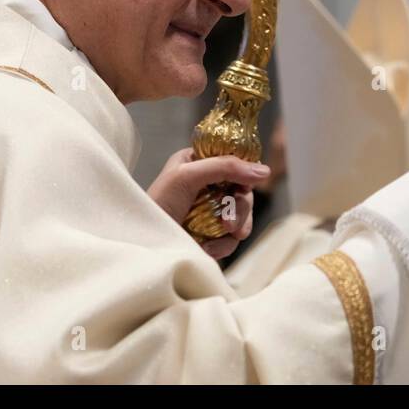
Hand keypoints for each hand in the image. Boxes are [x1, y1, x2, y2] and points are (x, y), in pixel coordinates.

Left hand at [147, 148, 268, 260]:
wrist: (145, 244)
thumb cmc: (157, 204)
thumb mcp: (187, 176)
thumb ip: (225, 167)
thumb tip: (264, 170)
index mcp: (197, 163)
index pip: (233, 160)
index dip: (245, 172)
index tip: (243, 185)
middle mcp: (206, 184)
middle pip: (243, 189)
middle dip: (240, 207)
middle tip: (230, 222)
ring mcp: (210, 210)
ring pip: (243, 214)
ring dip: (236, 226)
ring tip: (224, 233)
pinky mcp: (211, 234)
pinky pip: (233, 238)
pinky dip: (224, 244)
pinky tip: (208, 248)